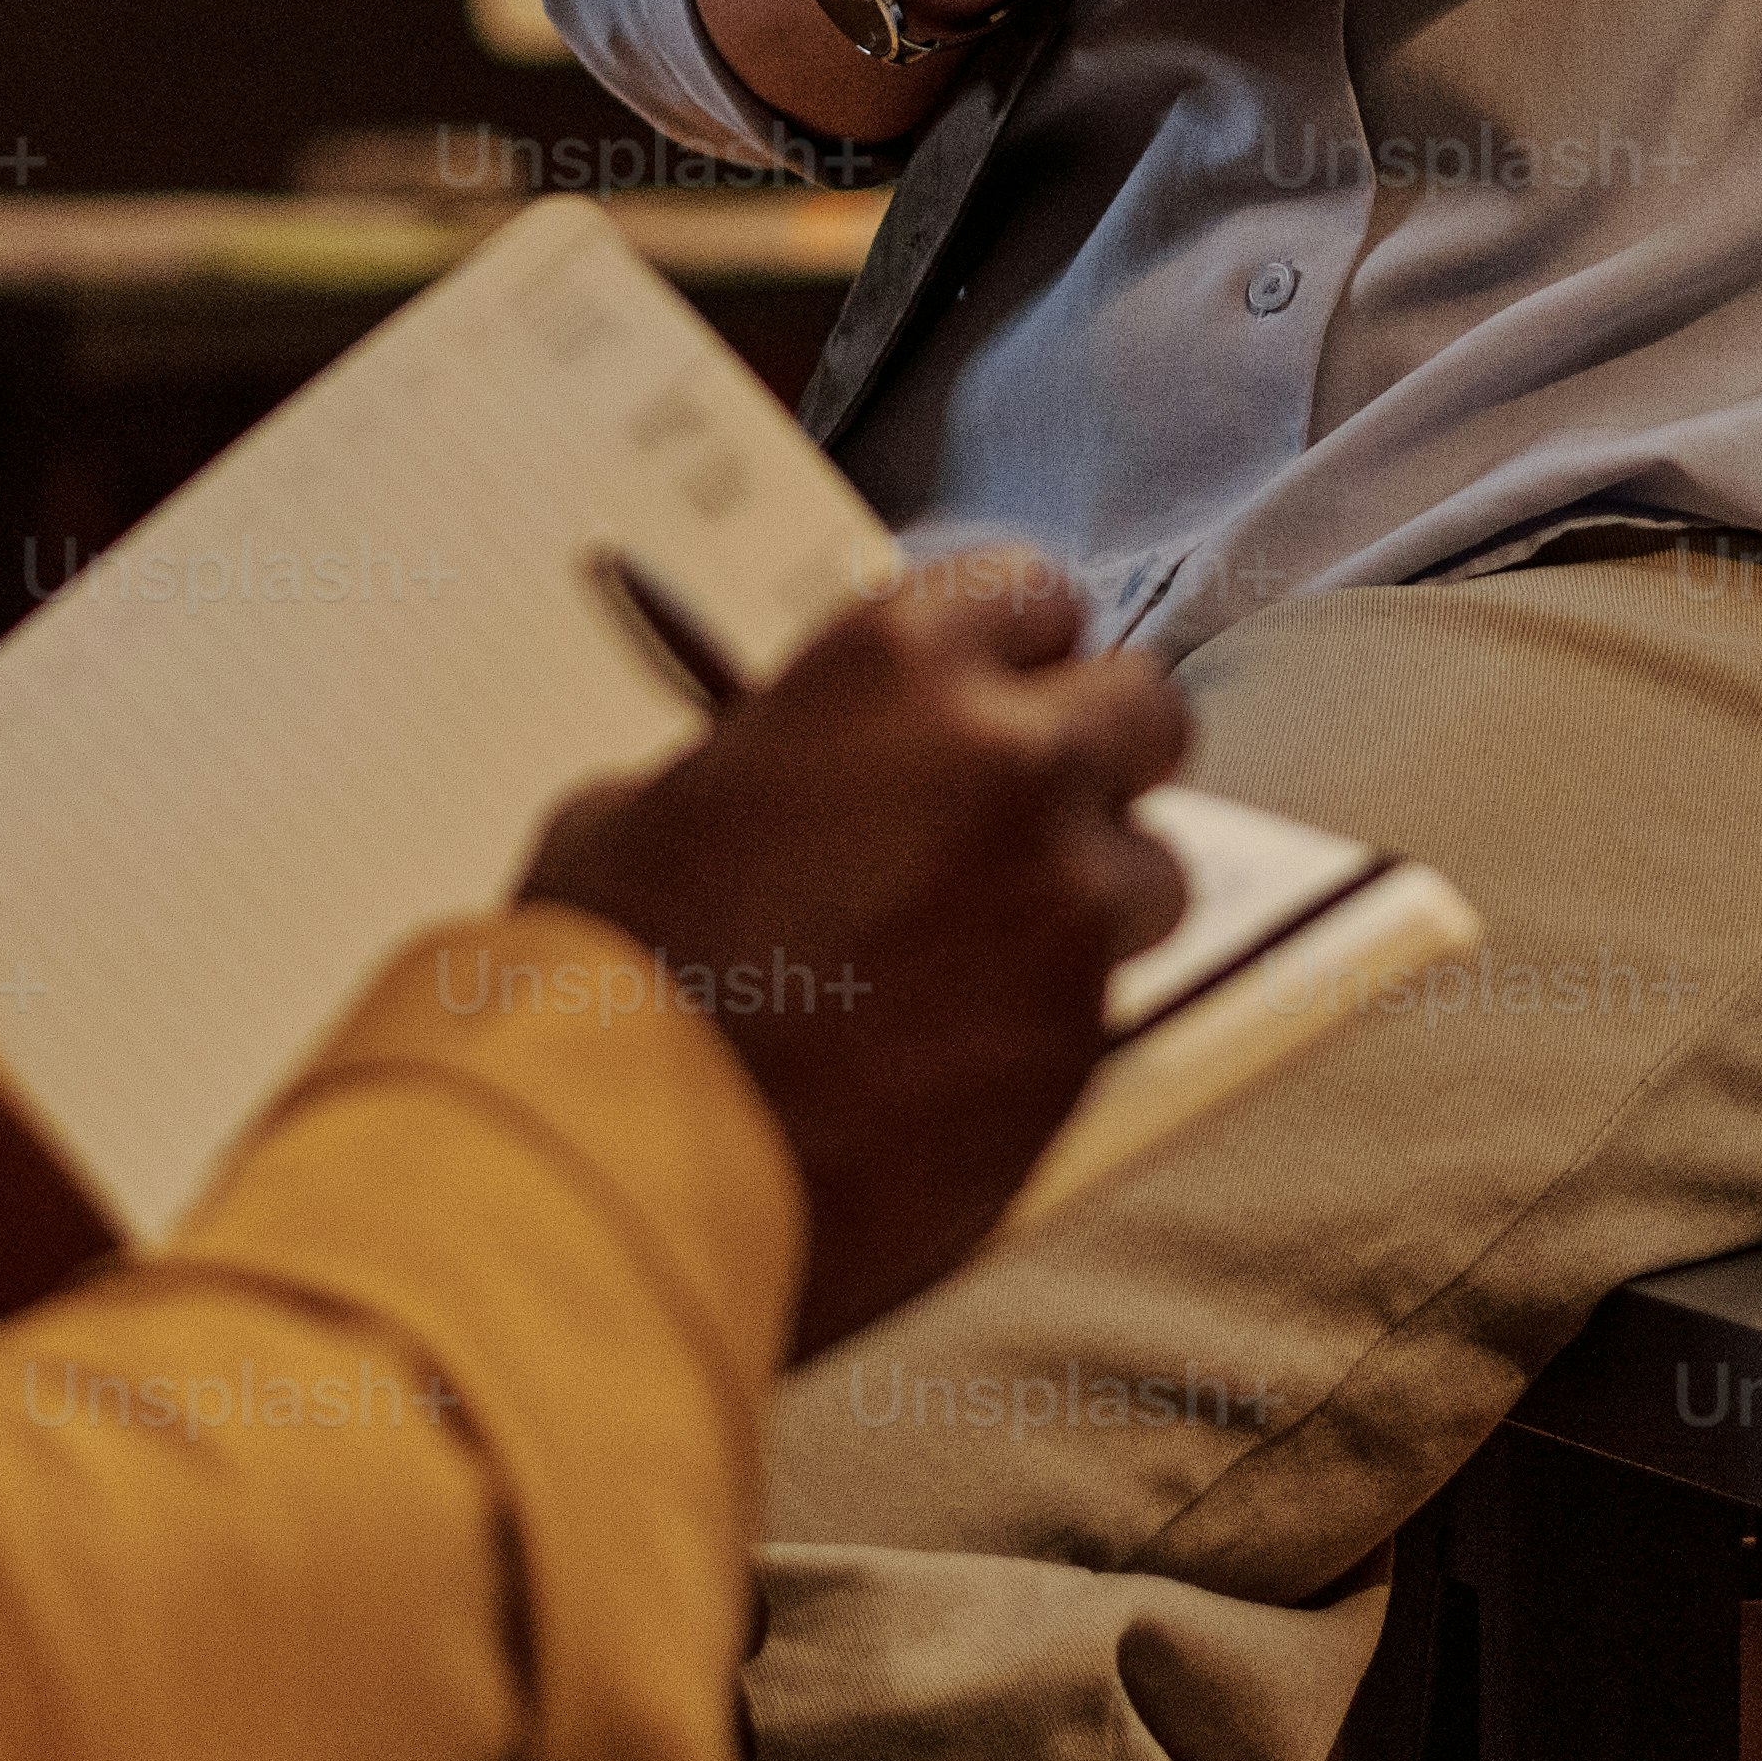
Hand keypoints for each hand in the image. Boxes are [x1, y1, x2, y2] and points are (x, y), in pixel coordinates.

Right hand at [516, 555, 1192, 1354]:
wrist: (629, 1164)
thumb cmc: (608, 983)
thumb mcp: (649, 806)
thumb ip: (764, 763)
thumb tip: (792, 787)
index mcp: (896, 666)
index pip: (1032, 596)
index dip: (1014, 653)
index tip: (996, 694)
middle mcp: (1008, 760)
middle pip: (1141, 712)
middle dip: (1096, 756)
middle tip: (1027, 812)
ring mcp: (1063, 902)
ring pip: (1153, 869)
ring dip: (1093, 898)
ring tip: (994, 956)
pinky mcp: (1084, 1037)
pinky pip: (1115, 997)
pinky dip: (1060, 1013)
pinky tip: (966, 1052)